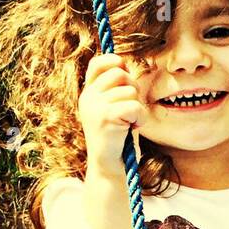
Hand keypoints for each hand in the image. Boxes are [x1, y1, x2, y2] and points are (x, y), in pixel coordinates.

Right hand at [79, 53, 153, 175]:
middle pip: (119, 73)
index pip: (99, 63)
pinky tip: (134, 127)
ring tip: (130, 122)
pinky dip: (140, 117)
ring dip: (138, 107)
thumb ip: (116, 87)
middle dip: (133, 88)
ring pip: (130, 90)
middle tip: (131, 109)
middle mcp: (88, 97)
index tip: (126, 75)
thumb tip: (125, 62)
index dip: (115, 62)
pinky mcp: (105, 117)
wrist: (109, 166)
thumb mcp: (113, 107)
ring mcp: (94, 106)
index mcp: (89, 92)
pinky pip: (134, 106)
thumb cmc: (117, 137)